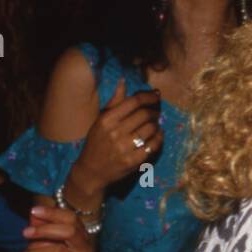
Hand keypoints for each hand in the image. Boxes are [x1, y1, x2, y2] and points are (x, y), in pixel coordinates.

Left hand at [18, 205, 94, 251]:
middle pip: (70, 231)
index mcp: (81, 237)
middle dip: (44, 230)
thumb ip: (39, 227)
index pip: (72, 219)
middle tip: (25, 233)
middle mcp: (86, 251)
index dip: (53, 213)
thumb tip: (34, 213)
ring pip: (58, 251)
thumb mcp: (39, 241)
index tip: (33, 211)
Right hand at [68, 79, 161, 198]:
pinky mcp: (134, 161)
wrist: (92, 170)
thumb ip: (115, 101)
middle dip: (155, 110)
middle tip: (156, 112)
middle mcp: (115, 132)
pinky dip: (159, 137)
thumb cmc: (97, 141)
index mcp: (106, 120)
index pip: (134, 101)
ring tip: (154, 124)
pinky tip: (157, 135)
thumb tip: (123, 81)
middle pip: (145, 114)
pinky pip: (154, 144)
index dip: (149, 96)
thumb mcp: (101, 120)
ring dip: (157, 124)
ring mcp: (125, 147)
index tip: (156, 94)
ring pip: (152, 128)